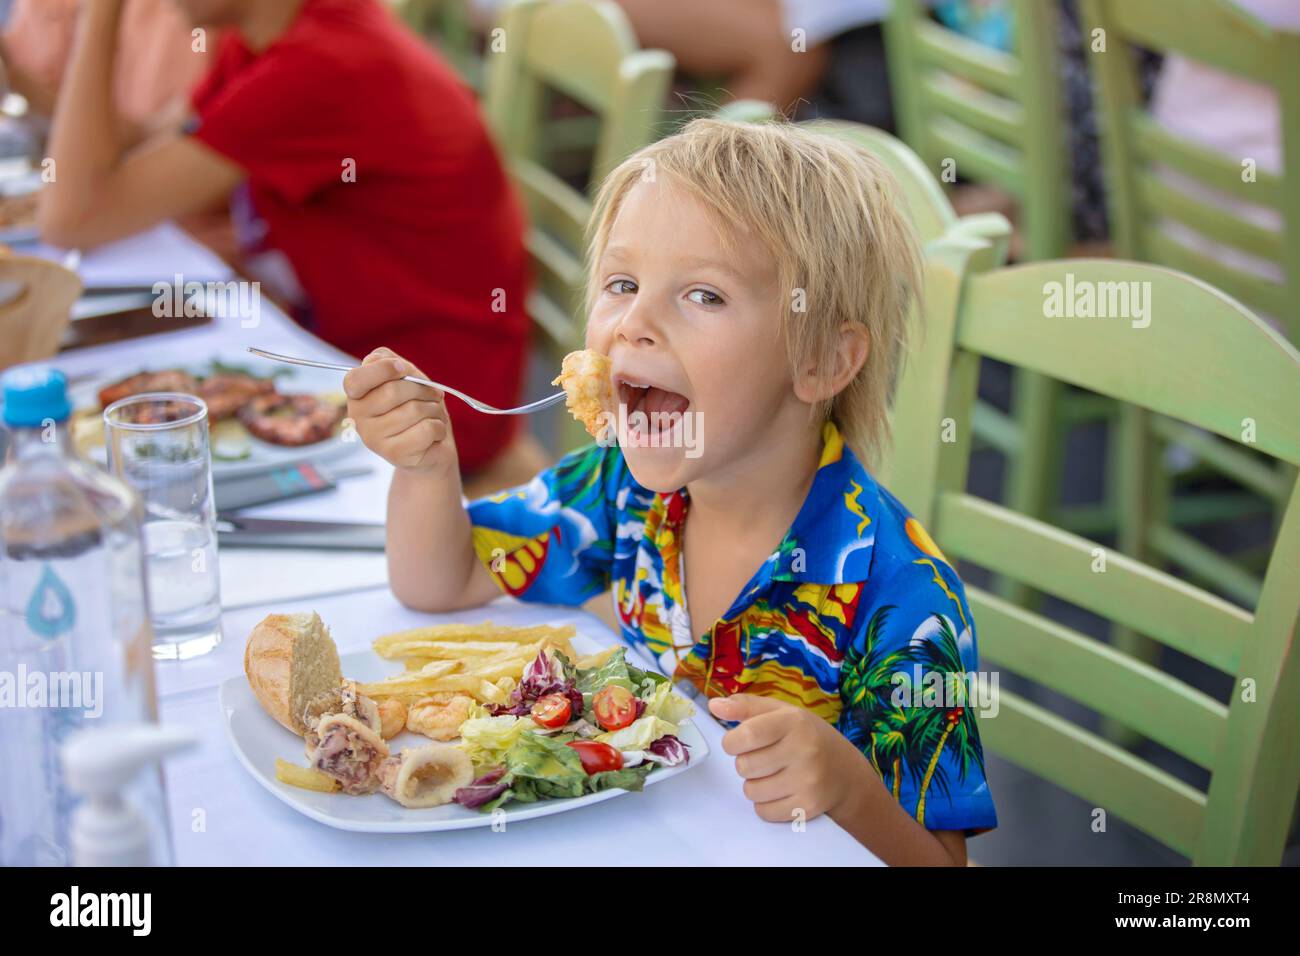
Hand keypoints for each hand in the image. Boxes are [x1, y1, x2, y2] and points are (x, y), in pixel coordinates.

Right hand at [344, 347, 455, 474]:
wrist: (430, 448)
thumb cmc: (415, 407)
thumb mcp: (404, 377)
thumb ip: (391, 362)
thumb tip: (394, 364)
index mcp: (357, 396)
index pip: (355, 379)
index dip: (382, 369)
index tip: (404, 369)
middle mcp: (358, 418)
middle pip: (392, 391)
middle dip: (423, 389)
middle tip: (434, 396)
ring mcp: (373, 438)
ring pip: (414, 410)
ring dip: (435, 409)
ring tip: (434, 416)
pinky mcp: (394, 454)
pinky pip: (426, 429)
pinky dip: (439, 427)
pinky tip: (435, 433)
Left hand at [709, 693, 872, 823]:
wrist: (846, 772)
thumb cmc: (806, 736)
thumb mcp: (781, 713)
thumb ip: (746, 707)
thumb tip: (713, 705)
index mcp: (794, 722)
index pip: (746, 735)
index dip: (732, 742)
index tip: (737, 742)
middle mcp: (804, 750)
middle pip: (744, 766)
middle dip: (746, 763)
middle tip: (764, 758)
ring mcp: (808, 781)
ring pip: (751, 791)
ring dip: (754, 785)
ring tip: (773, 774)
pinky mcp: (808, 807)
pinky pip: (764, 812)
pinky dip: (765, 804)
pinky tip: (781, 791)